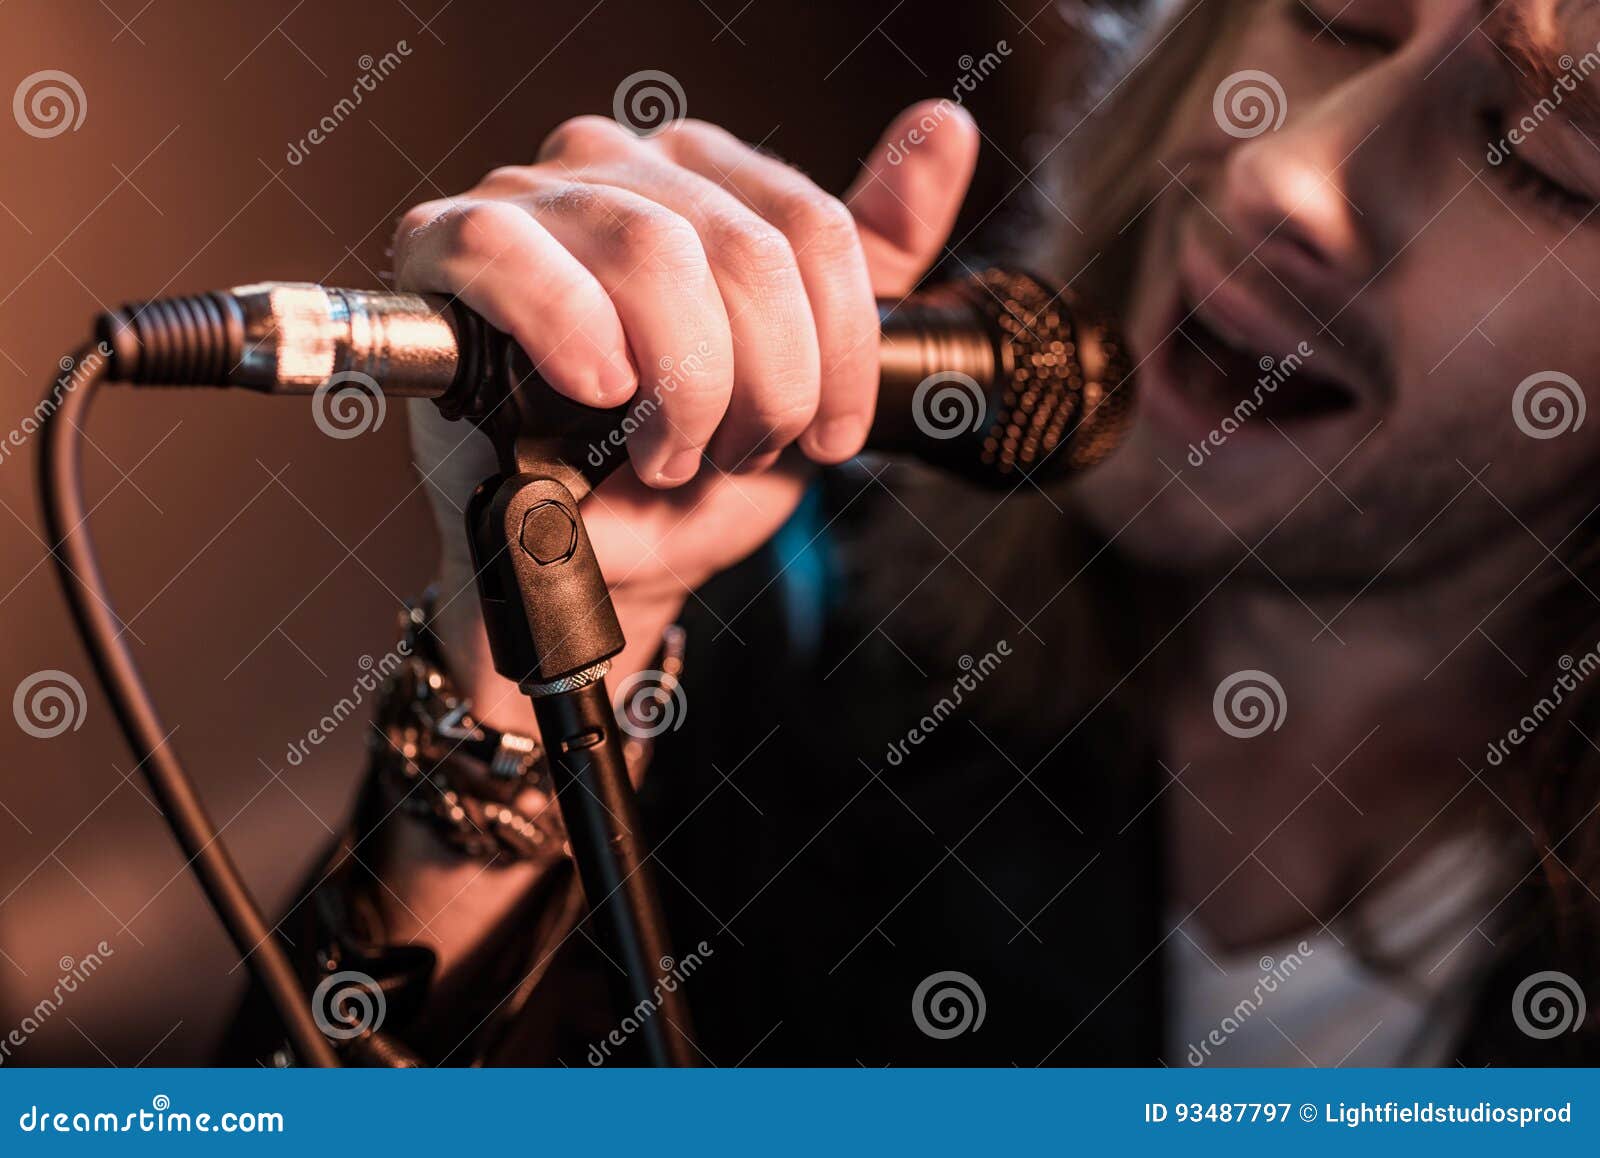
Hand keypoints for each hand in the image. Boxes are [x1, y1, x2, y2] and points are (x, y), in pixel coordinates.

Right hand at [398, 101, 977, 731]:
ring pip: (652, 253)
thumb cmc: (694, 461)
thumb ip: (878, 250)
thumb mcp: (812, 367)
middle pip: (746, 249)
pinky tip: (596, 388)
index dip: (838, 353)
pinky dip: (569, 330)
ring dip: (682, 385)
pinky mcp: (447, 246)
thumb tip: (944, 126)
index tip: (828, 440)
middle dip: (764, 386)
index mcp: (711, 176)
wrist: (606, 556)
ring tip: (670, 451)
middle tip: (735, 453)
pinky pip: (512, 253)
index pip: (814, 227)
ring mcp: (534, 197)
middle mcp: (624, 164)